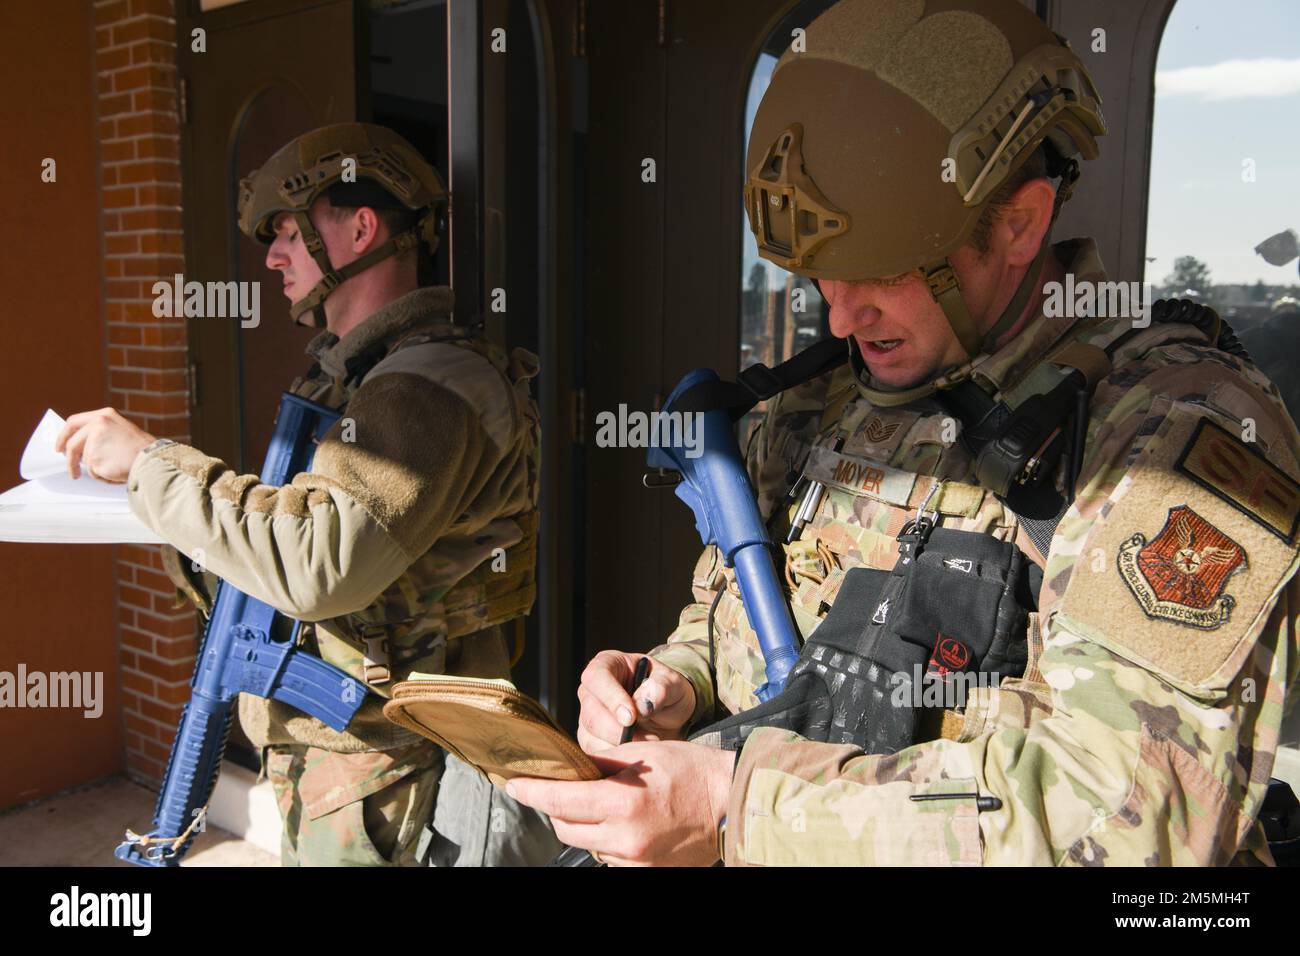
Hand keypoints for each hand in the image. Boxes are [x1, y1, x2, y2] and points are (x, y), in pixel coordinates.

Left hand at [54, 408, 155, 483]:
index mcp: (104, 415)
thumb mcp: (120, 430)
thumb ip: (101, 432)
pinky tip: (117, 471)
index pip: (73, 422)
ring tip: (116, 468)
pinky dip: (104, 476)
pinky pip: (94, 472)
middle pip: (71, 444)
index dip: (63, 436)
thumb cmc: (142, 449)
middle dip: (70, 460)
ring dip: (97, 470)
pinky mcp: (94, 458)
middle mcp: (97, 425)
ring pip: (85, 461)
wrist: (153, 459)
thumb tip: (83, 446)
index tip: (60, 447)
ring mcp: (94, 441)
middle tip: (72, 470)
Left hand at [507, 741, 733, 865]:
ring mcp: (636, 861)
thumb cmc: (690, 771)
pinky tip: (622, 824)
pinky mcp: (647, 873)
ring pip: (588, 845)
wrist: (730, 801)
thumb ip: (602, 767)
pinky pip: (611, 859)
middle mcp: (625, 838)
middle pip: (566, 828)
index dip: (532, 792)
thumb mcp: (643, 756)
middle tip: (561, 790)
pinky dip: (607, 841)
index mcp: (622, 803)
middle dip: (557, 809)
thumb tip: (568, 770)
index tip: (515, 785)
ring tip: (602, 805)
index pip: (560, 801)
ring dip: (585, 826)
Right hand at [576, 650, 696, 753]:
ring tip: (647, 741)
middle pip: (591, 712)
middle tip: (645, 738)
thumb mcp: (674, 684)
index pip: (596, 677)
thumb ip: (662, 687)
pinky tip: (636, 751)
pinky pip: (595, 752)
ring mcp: (588, 715)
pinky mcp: (590, 738)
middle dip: (617, 730)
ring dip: (619, 745)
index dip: (611, 697)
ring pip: (590, 736)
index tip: (631, 717)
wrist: (669, 715)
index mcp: (608, 664)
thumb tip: (643, 703)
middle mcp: (591, 690)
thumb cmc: (668, 692)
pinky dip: (616, 757)